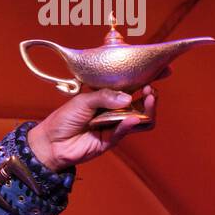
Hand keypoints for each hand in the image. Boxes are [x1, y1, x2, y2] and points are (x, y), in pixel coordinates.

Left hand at [26, 67, 165, 170]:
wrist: (50, 142)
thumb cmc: (63, 119)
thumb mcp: (82, 100)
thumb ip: (104, 96)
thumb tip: (127, 98)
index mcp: (107, 97)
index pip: (132, 86)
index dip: (148, 79)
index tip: (163, 72)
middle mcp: (114, 110)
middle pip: (141, 103)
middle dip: (150, 95)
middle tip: (149, 89)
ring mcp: (114, 125)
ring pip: (139, 118)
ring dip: (146, 109)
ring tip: (147, 99)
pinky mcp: (111, 140)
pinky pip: (125, 131)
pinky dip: (130, 124)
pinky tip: (132, 118)